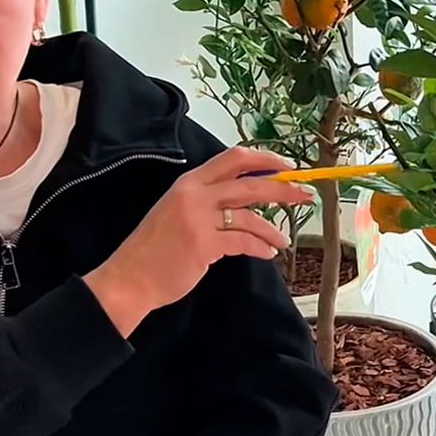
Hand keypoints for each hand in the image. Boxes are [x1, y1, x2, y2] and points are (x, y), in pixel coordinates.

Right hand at [85, 147, 312, 336]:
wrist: (130, 277)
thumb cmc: (156, 246)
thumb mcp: (178, 210)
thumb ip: (209, 199)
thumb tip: (251, 195)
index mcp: (189, 182)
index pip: (233, 158)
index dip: (265, 159)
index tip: (286, 166)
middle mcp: (195, 194)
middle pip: (250, 184)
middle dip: (283, 188)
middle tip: (305, 195)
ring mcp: (199, 219)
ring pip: (251, 216)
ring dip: (272, 229)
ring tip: (282, 240)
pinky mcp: (204, 245)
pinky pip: (244, 242)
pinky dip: (260, 247)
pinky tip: (267, 253)